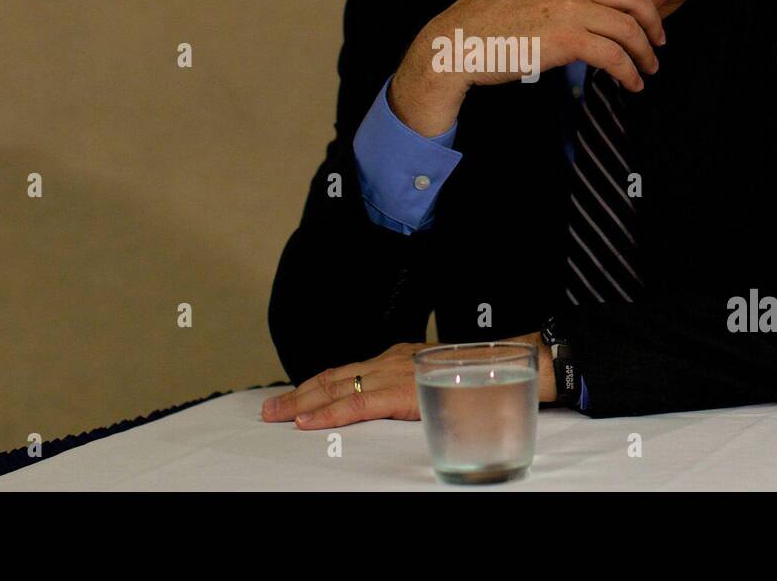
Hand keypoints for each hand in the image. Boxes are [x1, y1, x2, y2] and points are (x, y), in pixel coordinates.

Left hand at [261, 332, 553, 428]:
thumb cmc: (478, 378)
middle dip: (298, 393)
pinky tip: (307, 420)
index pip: (348, 370)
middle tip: (269, 408)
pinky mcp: (399, 391)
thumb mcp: (437, 380)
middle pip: (334, 376)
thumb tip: (402, 404)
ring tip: (276, 414)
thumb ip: (415, 389)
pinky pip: (356, 402)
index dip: (317, 384)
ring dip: (302, 402)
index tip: (293, 396)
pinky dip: (328, 412)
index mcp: (399, 357)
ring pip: (336, 388)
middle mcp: (391, 360)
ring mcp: (393, 373)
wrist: (507, 366)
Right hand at [388, 0, 687, 134]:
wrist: (457, 42)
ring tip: (647, 68)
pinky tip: (632, 82)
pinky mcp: (565, 41)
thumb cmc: (479, 8)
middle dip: (654, 19)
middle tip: (660, 39)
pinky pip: (612, 56)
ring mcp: (568, 9)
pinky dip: (628, 72)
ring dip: (644, 53)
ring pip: (626, 29)